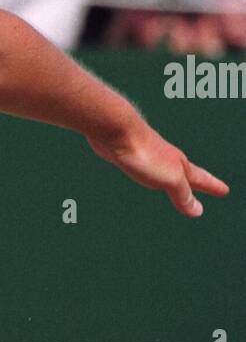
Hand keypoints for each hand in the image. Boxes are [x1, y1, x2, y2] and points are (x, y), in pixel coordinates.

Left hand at [87, 120, 229, 216]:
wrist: (116, 129)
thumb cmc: (145, 154)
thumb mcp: (169, 179)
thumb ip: (182, 194)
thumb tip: (198, 211)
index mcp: (179, 164)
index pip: (200, 178)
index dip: (212, 186)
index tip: (225, 191)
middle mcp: (167, 158)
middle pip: (187, 172)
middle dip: (198, 181)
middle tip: (209, 185)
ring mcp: (150, 155)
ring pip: (166, 168)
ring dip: (175, 176)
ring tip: (177, 181)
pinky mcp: (131, 154)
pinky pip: (146, 166)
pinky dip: (151, 172)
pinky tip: (143, 170)